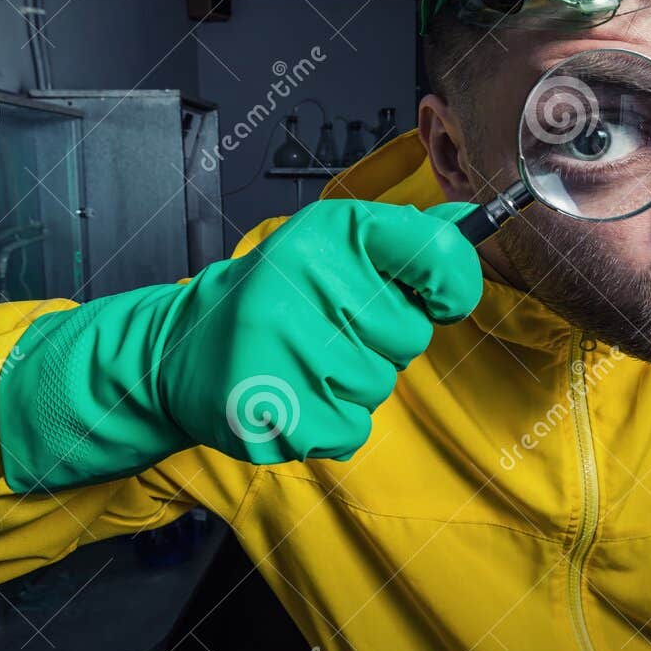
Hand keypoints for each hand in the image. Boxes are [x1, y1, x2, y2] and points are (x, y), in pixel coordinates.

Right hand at [158, 199, 481, 463]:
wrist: (180, 352)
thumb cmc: (272, 298)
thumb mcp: (329, 247)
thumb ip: (402, 241)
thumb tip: (471, 222)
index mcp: (328, 233)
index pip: (436, 253)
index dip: (454, 284)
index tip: (441, 299)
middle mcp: (306, 281)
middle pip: (412, 334)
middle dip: (382, 342)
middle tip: (326, 330)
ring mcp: (288, 348)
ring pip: (380, 384)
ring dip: (351, 384)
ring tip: (301, 363)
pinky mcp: (277, 410)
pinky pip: (352, 427)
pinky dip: (330, 422)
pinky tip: (292, 396)